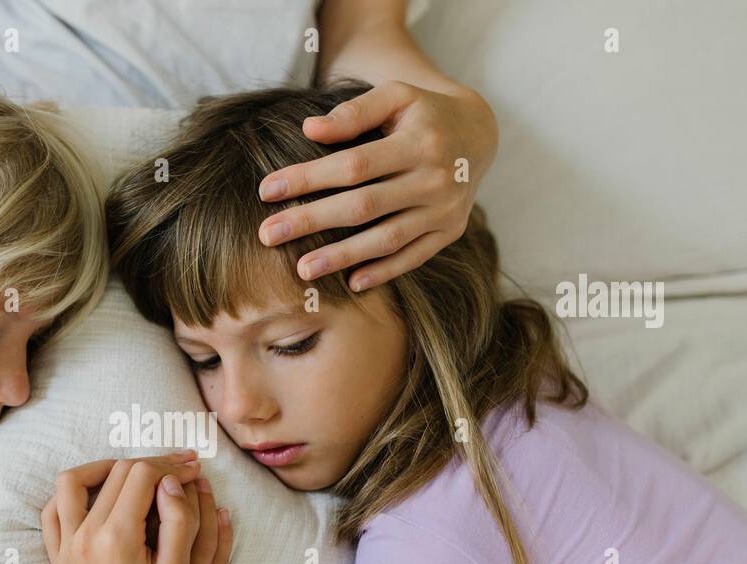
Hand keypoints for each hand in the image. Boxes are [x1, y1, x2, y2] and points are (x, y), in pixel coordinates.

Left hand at [39, 452, 202, 563]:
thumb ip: (178, 522)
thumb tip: (171, 481)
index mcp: (117, 540)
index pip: (143, 476)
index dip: (172, 466)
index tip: (194, 468)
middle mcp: (84, 537)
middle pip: (115, 474)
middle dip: (151, 464)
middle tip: (179, 467)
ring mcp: (65, 547)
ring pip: (73, 482)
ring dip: (103, 468)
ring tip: (132, 472)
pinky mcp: (57, 558)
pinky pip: (52, 512)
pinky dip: (71, 494)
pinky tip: (97, 497)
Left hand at [257, 80, 497, 290]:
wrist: (479, 133)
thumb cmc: (422, 112)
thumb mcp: (395, 96)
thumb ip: (354, 111)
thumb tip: (308, 129)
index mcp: (417, 142)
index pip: (352, 165)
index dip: (308, 178)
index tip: (267, 190)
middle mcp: (434, 179)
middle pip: (363, 206)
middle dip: (312, 221)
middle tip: (268, 235)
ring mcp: (444, 210)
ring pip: (386, 239)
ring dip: (342, 256)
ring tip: (302, 270)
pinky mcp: (449, 232)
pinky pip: (413, 258)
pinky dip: (383, 272)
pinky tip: (350, 282)